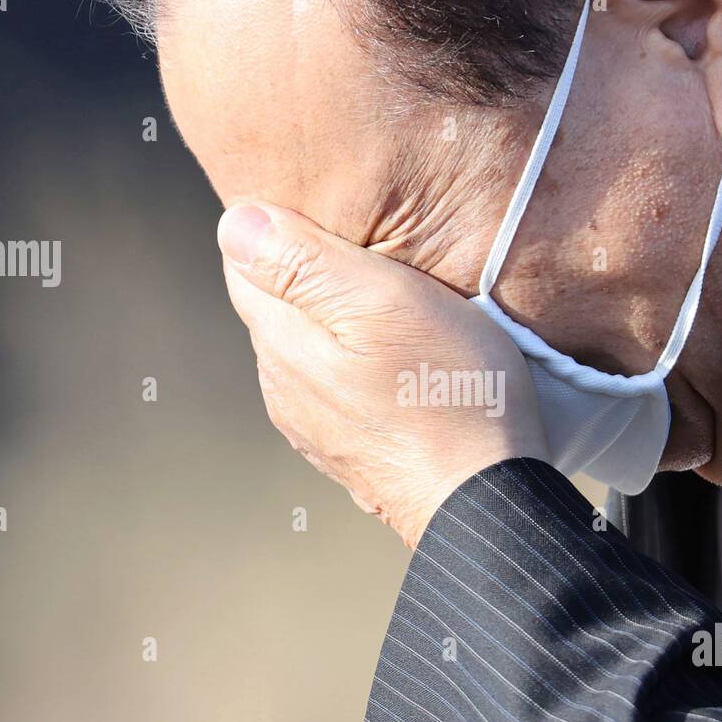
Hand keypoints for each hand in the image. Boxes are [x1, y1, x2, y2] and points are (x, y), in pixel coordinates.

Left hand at [217, 202, 548, 546]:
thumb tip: (235, 220)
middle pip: (278, 306)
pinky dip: (361, 370)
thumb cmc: (447, 392)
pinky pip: (340, 392)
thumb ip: (303, 261)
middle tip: (381, 261)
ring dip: (341, 326)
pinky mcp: (349, 455)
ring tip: (400, 316)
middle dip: (312, 278)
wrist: (486, 500)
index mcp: (280, 341)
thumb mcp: (384, 302)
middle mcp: (282, 388)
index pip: (245, 260)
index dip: (285, 229)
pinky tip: (404, 372)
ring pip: (310, 351)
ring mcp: (313, 429)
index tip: (341, 220)